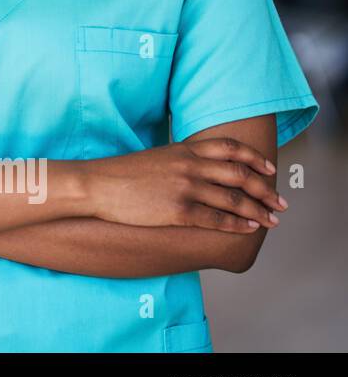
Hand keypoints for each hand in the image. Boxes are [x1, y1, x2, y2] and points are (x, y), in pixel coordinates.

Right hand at [85, 138, 287, 231]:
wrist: (96, 185)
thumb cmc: (121, 173)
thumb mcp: (156, 157)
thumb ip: (181, 160)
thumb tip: (200, 168)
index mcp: (184, 149)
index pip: (230, 149)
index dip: (254, 159)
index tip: (269, 169)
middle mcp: (189, 166)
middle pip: (240, 175)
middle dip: (265, 189)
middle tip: (280, 202)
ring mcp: (184, 188)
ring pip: (233, 199)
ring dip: (258, 210)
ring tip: (271, 220)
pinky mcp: (177, 210)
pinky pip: (216, 218)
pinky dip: (236, 224)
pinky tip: (247, 228)